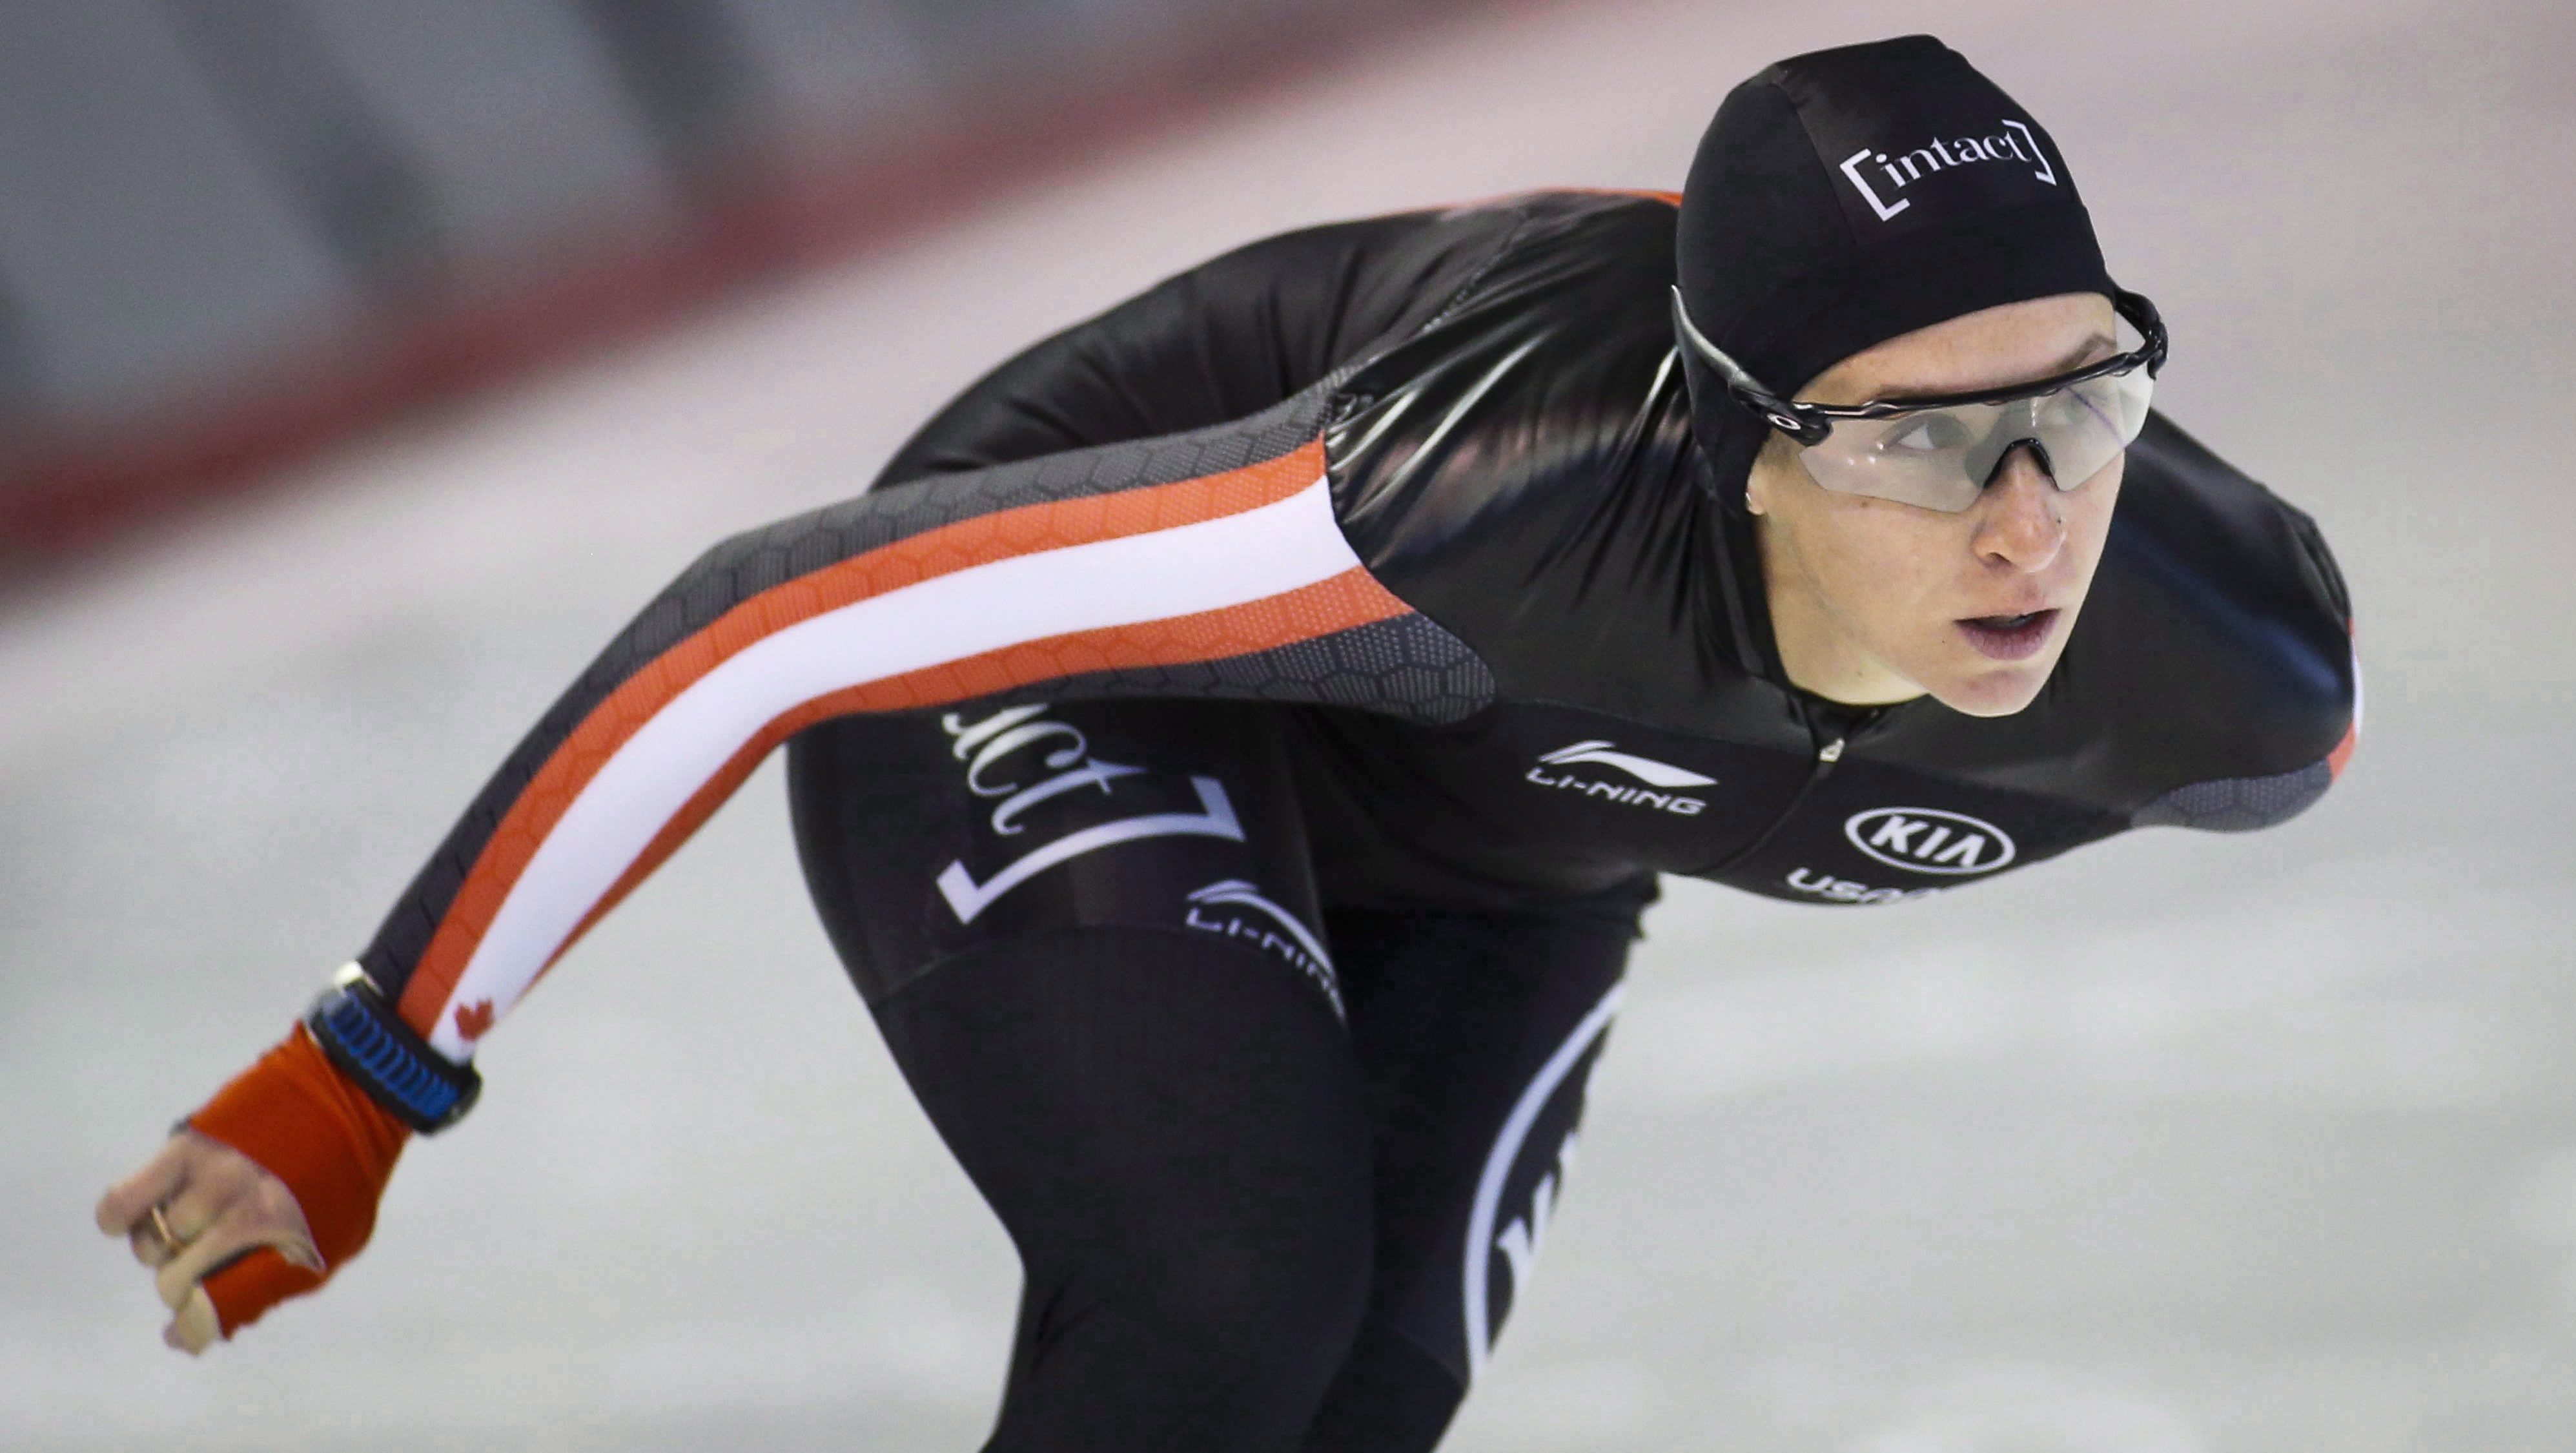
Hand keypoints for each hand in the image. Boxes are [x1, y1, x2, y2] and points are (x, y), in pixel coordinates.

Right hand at [96, 1129, 322, 1353]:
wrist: (353, 1091)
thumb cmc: (343, 1177)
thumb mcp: (331, 1241)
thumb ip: (268, 1288)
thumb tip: (194, 1336)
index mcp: (289, 1245)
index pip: (213, 1312)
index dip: (193, 1329)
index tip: (188, 1326)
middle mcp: (248, 1215)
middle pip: (173, 1283)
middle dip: (185, 1280)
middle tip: (205, 1255)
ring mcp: (214, 1179)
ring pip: (150, 1245)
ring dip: (164, 1245)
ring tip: (192, 1222)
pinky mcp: (187, 1146)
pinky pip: (123, 1202)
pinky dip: (120, 1217)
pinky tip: (141, 1215)